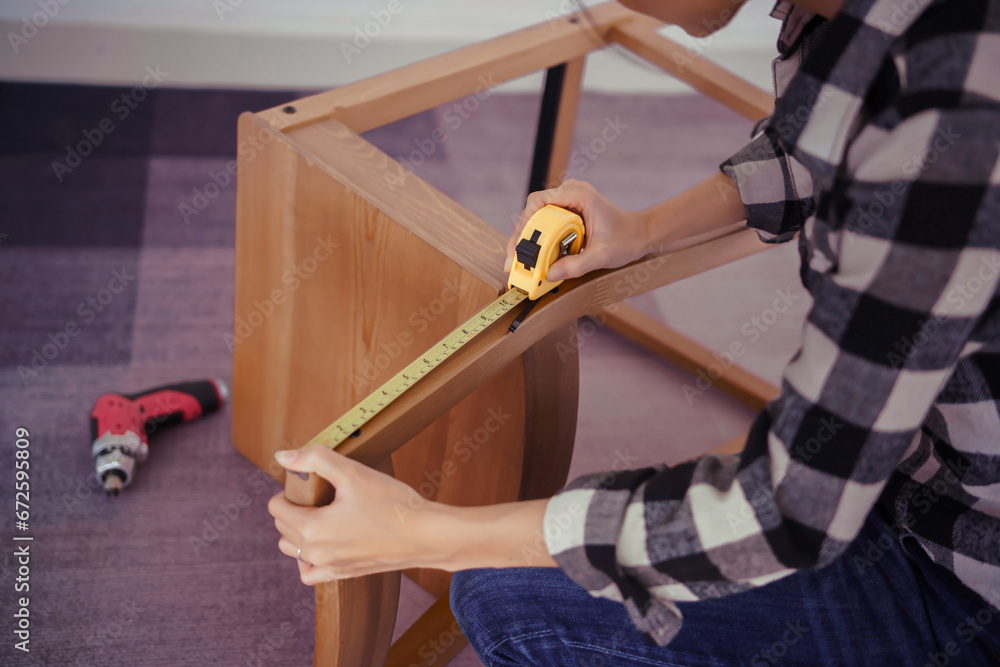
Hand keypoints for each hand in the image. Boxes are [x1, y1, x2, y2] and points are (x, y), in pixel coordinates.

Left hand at [267, 444, 452, 584]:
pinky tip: (323, 542)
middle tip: (320, 493)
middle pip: (283, 528)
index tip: (311, 481)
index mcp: (312, 529)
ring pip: (293, 550)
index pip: (276, 508)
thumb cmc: (393, 503)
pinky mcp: (344, 575)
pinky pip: (310, 573)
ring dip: (297, 531)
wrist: (426, 535)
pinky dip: (308, 558)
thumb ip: (315, 459)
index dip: (288, 489)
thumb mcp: (353, 472)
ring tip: (321, 513)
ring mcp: (330, 568)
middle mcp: (316, 554)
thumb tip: (282, 456)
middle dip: (294, 507)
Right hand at [505, 180, 650, 280]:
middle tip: (514, 258)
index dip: (524, 223)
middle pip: (534, 209)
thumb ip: (577, 265)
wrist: (640, 234)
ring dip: (528, 237)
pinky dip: (538, 237)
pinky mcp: (568, 210)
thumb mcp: (602, 256)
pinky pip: (546, 221)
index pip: (539, 201)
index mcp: (579, 195)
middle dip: (522, 234)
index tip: (518, 245)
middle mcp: (571, 193)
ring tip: (521, 259)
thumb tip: (551, 274)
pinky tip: (534, 254)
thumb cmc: (626, 238)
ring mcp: (568, 200)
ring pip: (538, 215)